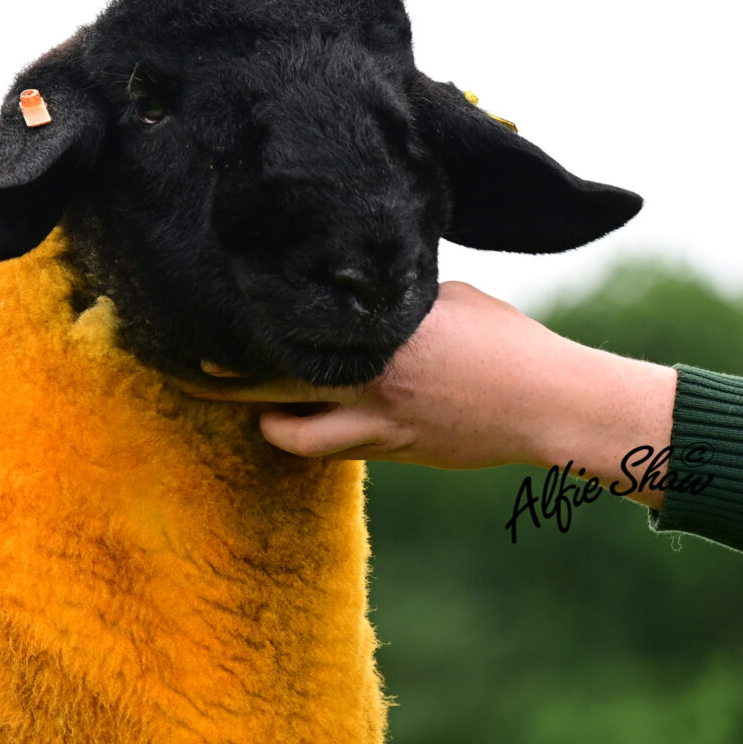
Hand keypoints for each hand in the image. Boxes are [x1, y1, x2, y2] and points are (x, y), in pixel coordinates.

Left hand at [186, 283, 680, 504]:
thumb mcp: (447, 302)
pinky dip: (308, 433)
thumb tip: (355, 291)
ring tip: (249, 403)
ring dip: (265, 419)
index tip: (215, 316)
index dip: (251, 328)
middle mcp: (370, 381)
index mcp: (383, 334)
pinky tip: (300, 419)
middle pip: (273, 386)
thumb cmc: (504, 342)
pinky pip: (330, 447)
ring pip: (291, 433)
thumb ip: (393, 302)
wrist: (550, 406)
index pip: (298, 327)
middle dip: (225, 383)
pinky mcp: (387, 453)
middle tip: (192, 372)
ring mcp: (375, 425)